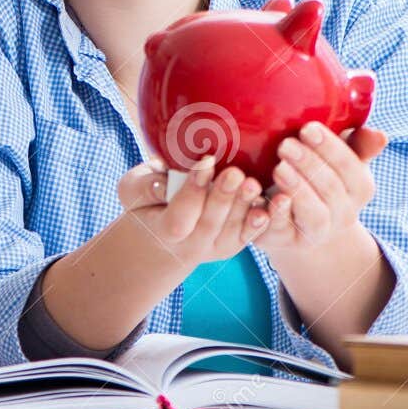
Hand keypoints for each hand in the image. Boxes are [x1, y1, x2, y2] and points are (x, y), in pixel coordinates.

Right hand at [117, 154, 269, 267]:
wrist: (159, 237)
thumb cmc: (144, 202)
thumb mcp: (133, 191)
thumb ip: (145, 183)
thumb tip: (163, 171)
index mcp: (164, 229)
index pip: (180, 213)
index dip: (193, 189)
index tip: (205, 161)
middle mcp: (191, 245)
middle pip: (210, 222)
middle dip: (223, 196)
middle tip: (235, 172)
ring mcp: (214, 247)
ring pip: (233, 229)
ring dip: (245, 206)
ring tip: (254, 184)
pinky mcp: (232, 243)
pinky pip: (249, 234)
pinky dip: (262, 220)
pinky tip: (274, 204)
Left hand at [252, 122, 386, 254]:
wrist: (297, 222)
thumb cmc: (318, 177)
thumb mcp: (338, 159)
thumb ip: (358, 145)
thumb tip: (381, 136)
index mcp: (359, 189)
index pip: (350, 168)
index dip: (330, 148)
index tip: (308, 128)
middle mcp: (344, 214)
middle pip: (331, 189)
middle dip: (309, 164)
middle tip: (286, 145)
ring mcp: (317, 232)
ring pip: (313, 214)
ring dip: (297, 189)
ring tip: (278, 168)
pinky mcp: (288, 241)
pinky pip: (283, 231)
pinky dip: (276, 215)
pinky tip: (266, 198)